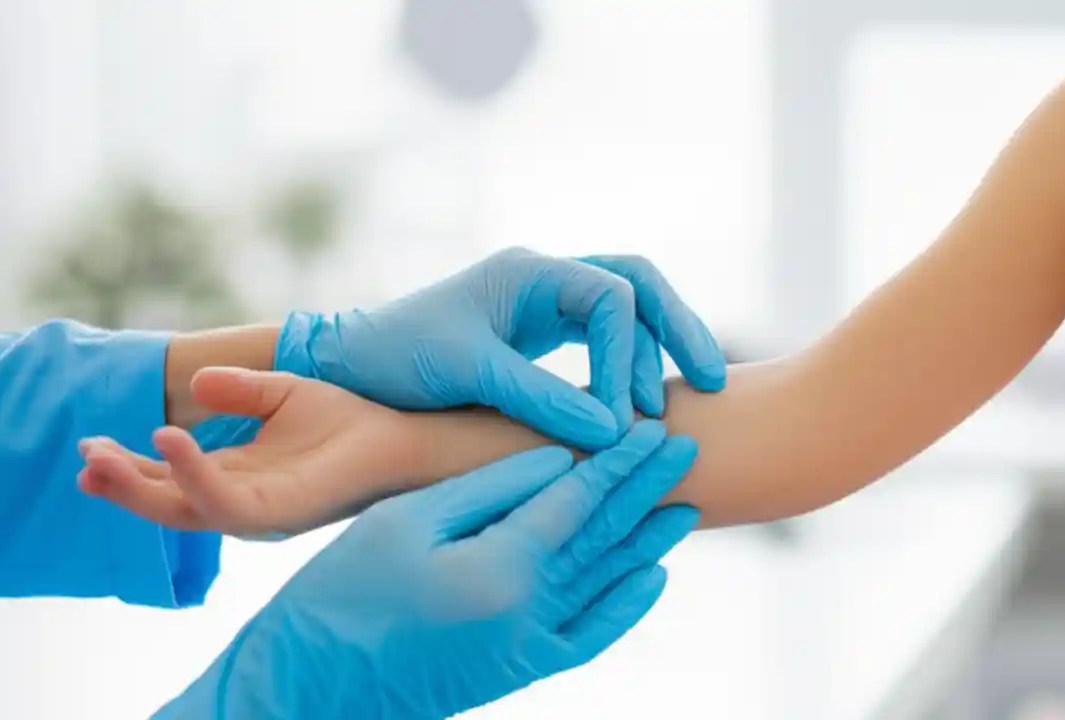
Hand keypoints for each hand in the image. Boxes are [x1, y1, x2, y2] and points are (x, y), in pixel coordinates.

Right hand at [78, 367, 424, 537]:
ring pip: (184, 511)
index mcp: (234, 475)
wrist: (396, 435)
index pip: (168, 479)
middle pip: (165, 503)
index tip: (89, 445)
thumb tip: (196, 380)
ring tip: (100, 459)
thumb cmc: (344, 421)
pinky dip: (192, 474)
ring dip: (139, 487)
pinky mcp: (280, 511)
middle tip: (82, 460)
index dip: (127, 467)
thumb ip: (239, 390)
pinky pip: (224, 501)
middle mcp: (240, 499)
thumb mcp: (280, 393)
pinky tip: (167, 442)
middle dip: (119, 485)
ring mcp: (258, 511)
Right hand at [154, 421, 699, 718]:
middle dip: (646, 489)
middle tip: (688, 447)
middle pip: (606, 537)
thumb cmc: (342, 593)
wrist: (313, 687)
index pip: (580, 500)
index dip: (619, 461)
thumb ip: (488, 489)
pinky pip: (593, 636)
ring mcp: (531, 646)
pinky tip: (651, 577)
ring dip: (649, 540)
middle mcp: (531, 612)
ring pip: (608, 582)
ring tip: (685, 503)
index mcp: (502, 567)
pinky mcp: (521, 670)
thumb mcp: (405, 521)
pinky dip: (627, 606)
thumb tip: (556, 461)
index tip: (653, 428)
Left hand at [276, 247, 725, 448]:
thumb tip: (612, 432)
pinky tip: (644, 406)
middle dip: (678, 329)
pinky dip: (631, 367)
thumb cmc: (397, 359)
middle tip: (711, 382)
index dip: (630, 357)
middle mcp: (546, 279)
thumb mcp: (466, 373)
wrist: (353, 363)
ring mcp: (547, 305)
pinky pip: (606, 340)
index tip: (623, 418)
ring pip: (630, 312)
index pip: (613, 297)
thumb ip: (538, 397)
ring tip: (684, 402)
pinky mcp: (542, 335)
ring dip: (659, 352)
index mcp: (530, 273)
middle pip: (640, 287)